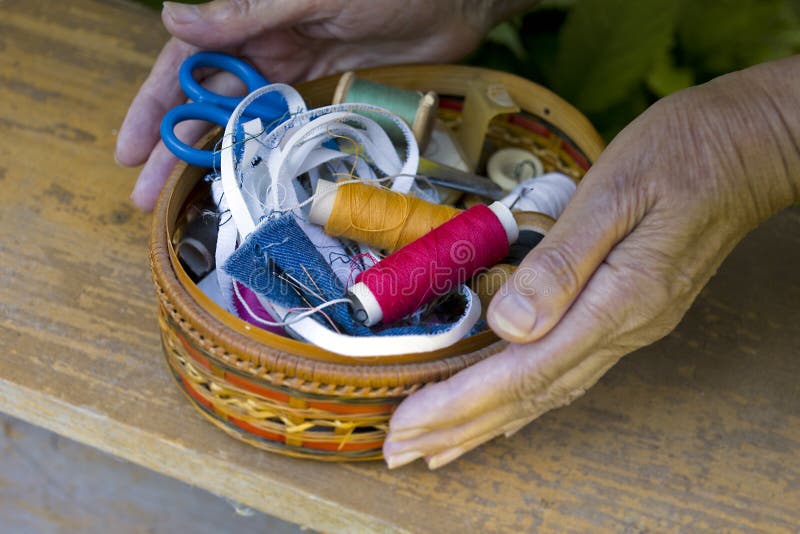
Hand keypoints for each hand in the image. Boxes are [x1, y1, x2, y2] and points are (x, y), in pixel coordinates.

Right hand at [116, 0, 517, 208]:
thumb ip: (249, 11)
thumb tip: (174, 21)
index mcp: (252, 13)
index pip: (187, 60)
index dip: (155, 104)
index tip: (132, 147)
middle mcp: (264, 42)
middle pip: (207, 99)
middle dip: (174, 146)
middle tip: (146, 193)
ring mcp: (295, 70)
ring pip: (241, 120)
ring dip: (213, 158)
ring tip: (186, 201)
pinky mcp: (325, 91)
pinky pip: (283, 126)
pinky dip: (262, 152)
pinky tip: (244, 180)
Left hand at [383, 59, 799, 468]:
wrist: (752, 147)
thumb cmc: (684, 153)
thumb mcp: (617, 191)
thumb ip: (562, 260)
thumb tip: (509, 324)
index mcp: (620, 299)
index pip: (524, 370)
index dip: (461, 401)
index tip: (407, 423)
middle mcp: (626, 327)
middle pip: (531, 395)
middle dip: (461, 427)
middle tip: (401, 452)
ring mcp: (631, 326)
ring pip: (548, 393)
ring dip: (487, 424)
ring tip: (437, 447)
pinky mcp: (629, 314)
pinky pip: (567, 373)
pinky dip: (526, 401)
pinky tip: (505, 417)